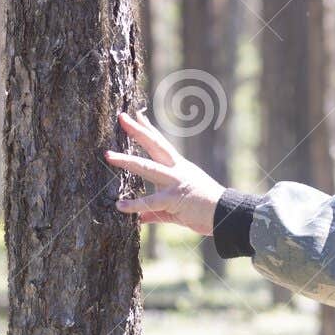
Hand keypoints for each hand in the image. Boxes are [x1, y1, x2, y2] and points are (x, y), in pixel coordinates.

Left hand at [104, 109, 224, 234]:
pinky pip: (151, 202)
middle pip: (154, 146)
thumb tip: (139, 218)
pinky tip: (120, 206)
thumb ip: (155, 211)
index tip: (138, 115)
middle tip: (122, 117)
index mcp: (180, 168)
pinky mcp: (174, 199)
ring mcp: (175, 183)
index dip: (149, 130)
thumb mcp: (177, 207)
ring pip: (147, 168)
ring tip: (108, 155)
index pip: (161, 144)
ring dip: (127, 161)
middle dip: (137, 131)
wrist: (226, 215)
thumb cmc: (206, 210)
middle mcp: (177, 170)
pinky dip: (135, 205)